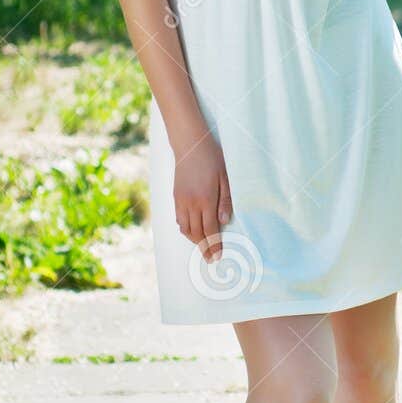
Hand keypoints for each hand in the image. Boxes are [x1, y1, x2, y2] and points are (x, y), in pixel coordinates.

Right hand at [172, 133, 232, 261]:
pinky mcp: (175, 197)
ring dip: (194, 239)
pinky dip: (185, 228)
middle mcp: (191, 204)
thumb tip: (224, 222)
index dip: (214, 245)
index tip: (216, 257)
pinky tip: (192, 230)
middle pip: (197, 233)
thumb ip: (226, 201)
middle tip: (210, 258)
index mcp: (206, 200)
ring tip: (203, 246)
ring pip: (185, 228)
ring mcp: (181, 201)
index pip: (210, 230)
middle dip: (204, 247)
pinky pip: (179, 219)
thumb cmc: (212, 158)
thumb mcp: (226, 178)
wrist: (190, 144)